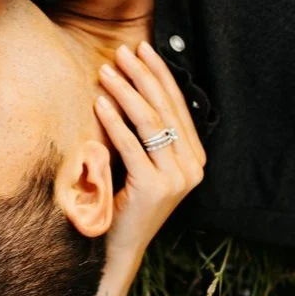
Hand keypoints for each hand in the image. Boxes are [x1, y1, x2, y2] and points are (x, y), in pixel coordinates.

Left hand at [94, 41, 205, 261]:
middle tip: (123, 52)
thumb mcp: (146, 163)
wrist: (120, 245)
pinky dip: (114, 121)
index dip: (161, 75)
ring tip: (107, 71)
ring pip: (151, 123)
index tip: (143, 50)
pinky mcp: (155, 188)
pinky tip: (100, 102)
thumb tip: (138, 85)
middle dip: (144, 75)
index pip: (179, 106)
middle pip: (166, 109)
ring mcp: (177, 179)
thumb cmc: (126, 199)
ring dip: (126, 91)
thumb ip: (151, 134)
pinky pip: (132, 145)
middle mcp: (192, 167)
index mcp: (195, 158)